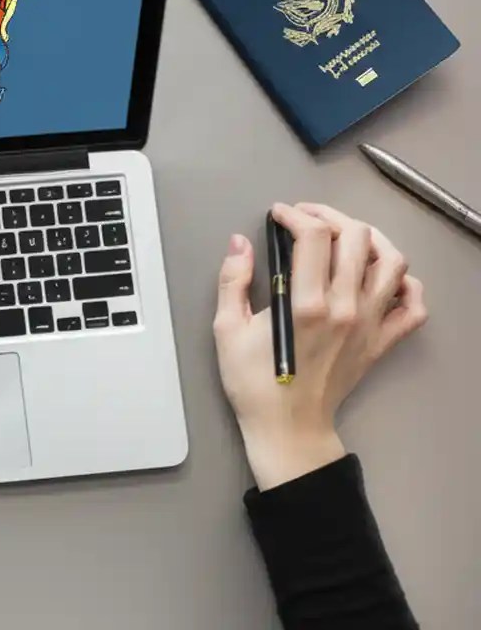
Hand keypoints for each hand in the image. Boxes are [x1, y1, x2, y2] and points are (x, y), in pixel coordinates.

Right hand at [213, 203, 426, 489]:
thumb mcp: (228, 330)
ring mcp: (371, 324)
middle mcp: (346, 308)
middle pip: (356, 238)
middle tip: (306, 220)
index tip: (279, 215)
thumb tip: (240, 243)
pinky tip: (381, 277)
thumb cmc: (254, 383)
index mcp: (306, 305)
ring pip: (392, 262)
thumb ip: (233, 281)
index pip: (314, 236)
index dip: (295, 215)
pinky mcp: (383, 341)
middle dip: (329, 217)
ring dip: (370, 240)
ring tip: (345, 239)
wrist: (287, 428)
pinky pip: (414, 305)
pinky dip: (405, 284)